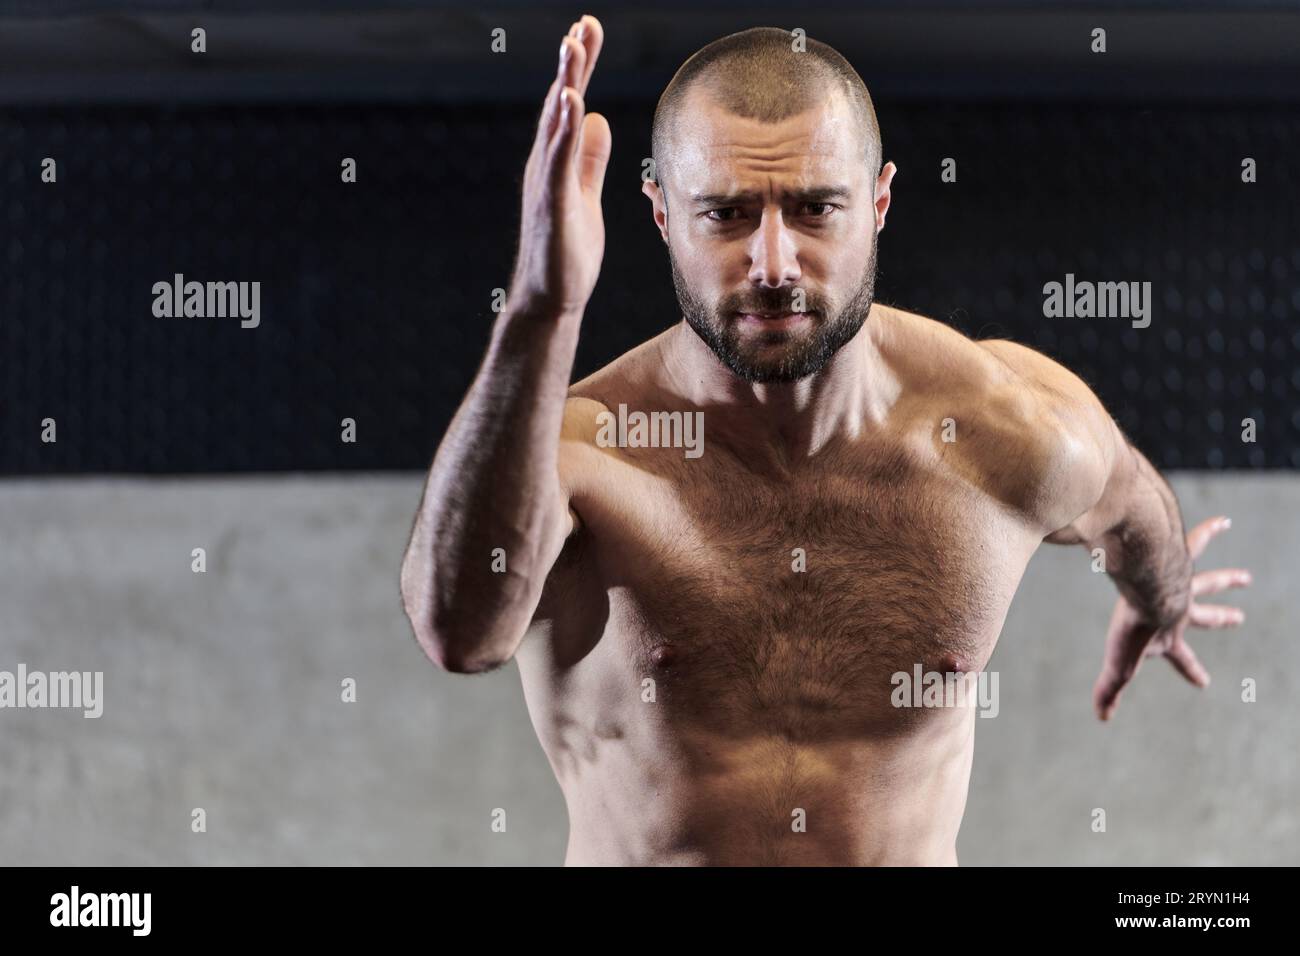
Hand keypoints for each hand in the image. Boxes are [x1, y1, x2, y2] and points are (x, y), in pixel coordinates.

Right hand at [507, 14, 609, 318]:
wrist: (550, 299)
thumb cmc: (567, 253)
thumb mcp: (586, 196)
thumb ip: (591, 160)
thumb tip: (600, 121)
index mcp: (557, 162)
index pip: (570, 106)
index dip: (579, 68)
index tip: (588, 30)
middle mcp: (545, 165)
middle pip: (560, 105)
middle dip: (572, 64)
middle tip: (582, 24)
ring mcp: (545, 184)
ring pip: (556, 125)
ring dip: (565, 84)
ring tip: (573, 46)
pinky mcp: (552, 205)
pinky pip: (558, 161)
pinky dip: (564, 130)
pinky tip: (572, 103)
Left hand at [1093, 515, 1251, 720]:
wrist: (1149, 590)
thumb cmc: (1135, 627)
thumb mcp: (1119, 663)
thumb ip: (1109, 690)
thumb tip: (1101, 717)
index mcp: (1171, 634)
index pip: (1181, 659)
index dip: (1191, 672)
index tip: (1204, 684)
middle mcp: (1182, 608)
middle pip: (1205, 616)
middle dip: (1222, 619)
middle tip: (1240, 617)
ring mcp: (1184, 583)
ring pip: (1209, 580)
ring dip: (1227, 580)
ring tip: (1246, 577)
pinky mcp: (1179, 556)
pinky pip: (1195, 540)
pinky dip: (1209, 531)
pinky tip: (1222, 521)